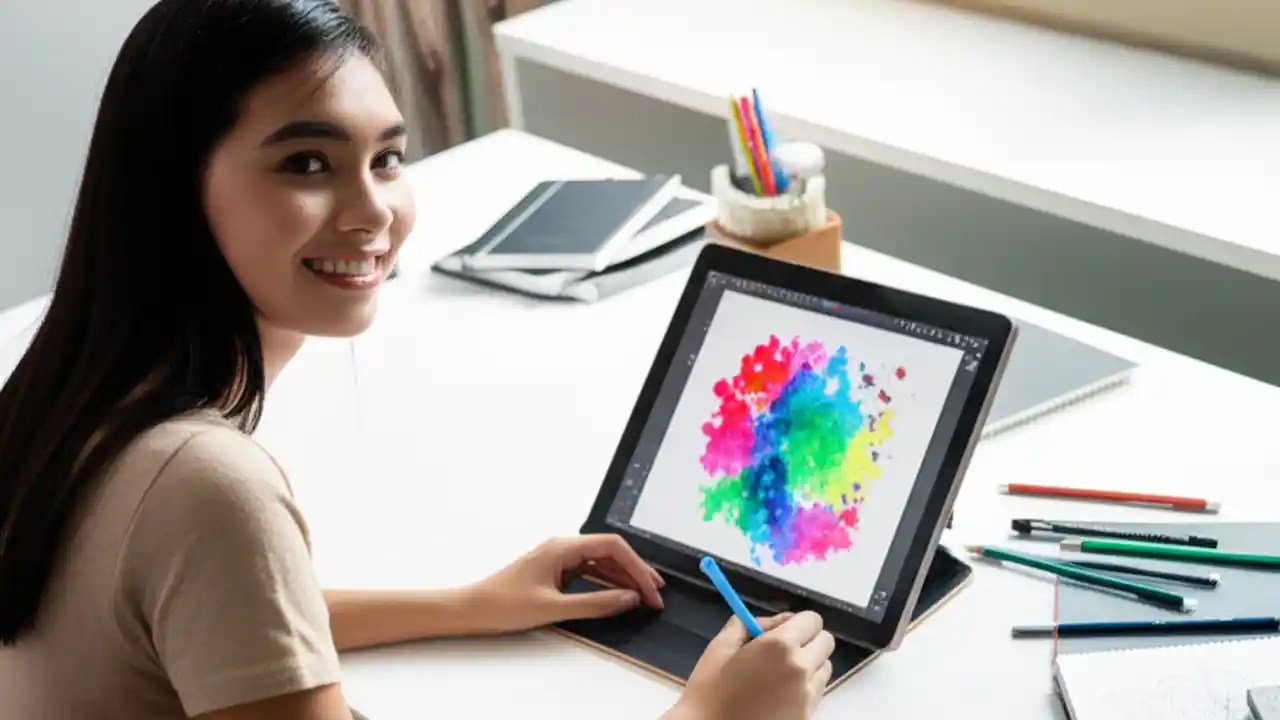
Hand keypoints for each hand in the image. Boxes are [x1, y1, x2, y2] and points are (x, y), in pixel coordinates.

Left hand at [465, 534, 664, 634]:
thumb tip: (629, 598)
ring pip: (601, 563)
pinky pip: (589, 573)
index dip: (637, 567)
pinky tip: (619, 596)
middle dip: (635, 572)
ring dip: (623, 578)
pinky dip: (607, 584)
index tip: (650, 589)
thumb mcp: (553, 608)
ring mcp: (559, 560)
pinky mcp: (555, 573)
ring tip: (644, 597)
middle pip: (610, 553)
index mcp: (562, 548)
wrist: (471, 609)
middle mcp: (563, 548)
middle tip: (655, 595)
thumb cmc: (504, 605)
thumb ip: (595, 603)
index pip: (612, 547)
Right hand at [667, 611, 834, 719]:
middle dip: (808, 641)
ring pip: (824, 667)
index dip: (799, 622)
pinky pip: (817, 691)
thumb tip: (779, 620)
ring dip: (810, 665)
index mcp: (779, 646)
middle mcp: (800, 668)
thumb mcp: (720, 648)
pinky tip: (780, 695)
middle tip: (783, 651)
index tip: (784, 630)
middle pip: (826, 642)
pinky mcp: (807, 715)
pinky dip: (806, 687)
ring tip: (780, 675)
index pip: (812, 620)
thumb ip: (749, 624)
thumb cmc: (710, 692)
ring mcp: (807, 695)